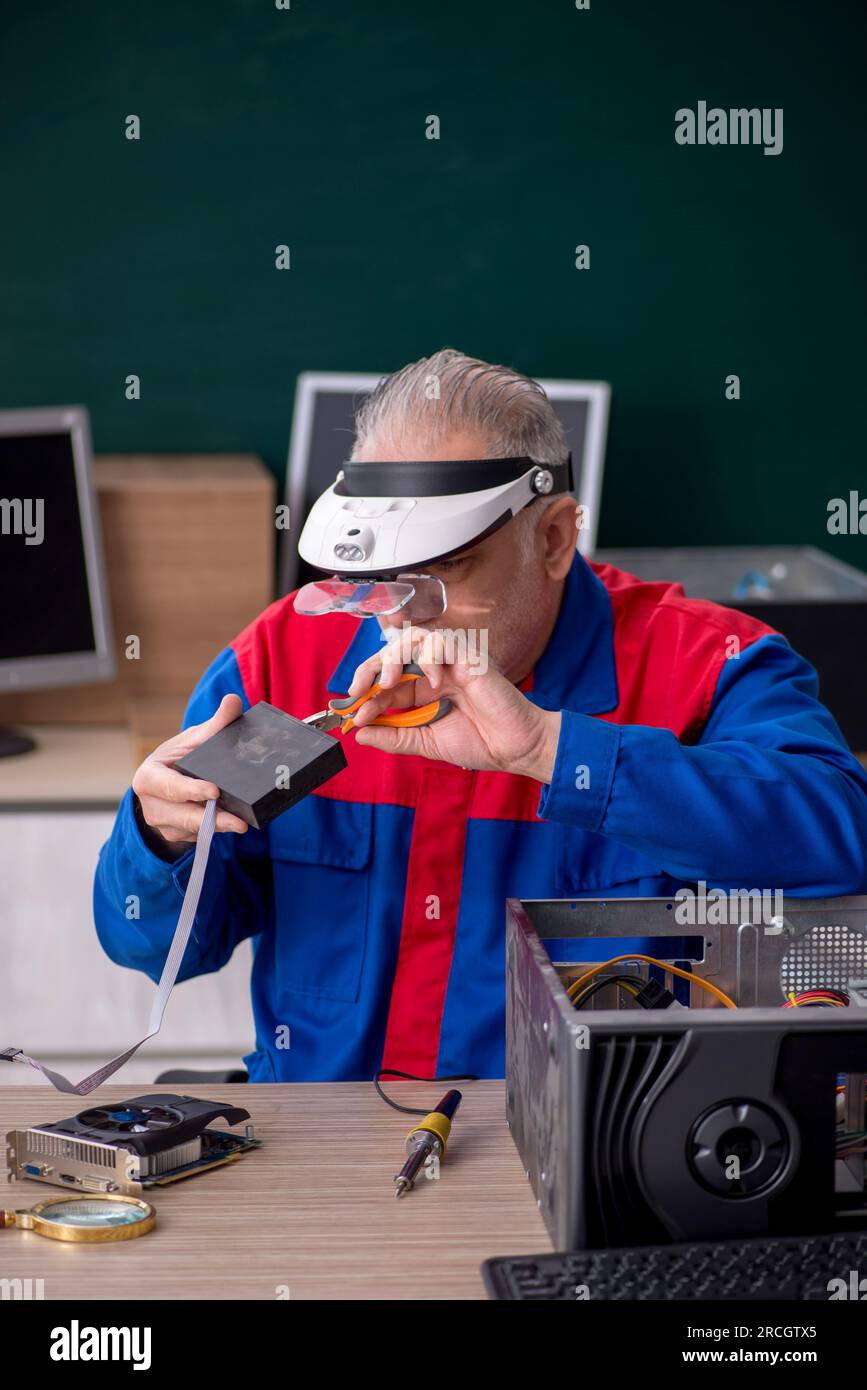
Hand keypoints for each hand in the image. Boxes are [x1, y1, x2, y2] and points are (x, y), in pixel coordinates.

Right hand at [131, 694, 248, 843]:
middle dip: (211, 818)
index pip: (168, 786)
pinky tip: (233, 823)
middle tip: (238, 822)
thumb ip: (214, 724)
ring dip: (217, 826)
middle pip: (183, 814)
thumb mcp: (193, 741)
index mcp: (148, 777)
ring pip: (192, 829)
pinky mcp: (176, 836)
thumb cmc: (180, 758)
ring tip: (240, 824)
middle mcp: (152, 804)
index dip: (190, 789)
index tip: (213, 791)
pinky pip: (198, 836)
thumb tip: (233, 701)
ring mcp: (163, 824)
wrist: (166, 782)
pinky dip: (216, 829)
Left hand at [348, 627, 560, 781]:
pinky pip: (441, 641)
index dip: (364, 696)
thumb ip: (394, 737)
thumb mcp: (426, 744)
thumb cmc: (480, 743)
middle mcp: (434, 672)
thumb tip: (359, 733)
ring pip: (413, 639)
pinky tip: (433, 682)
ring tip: (386, 683)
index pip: (385, 684)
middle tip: (357, 690)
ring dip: (393, 657)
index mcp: (423, 691)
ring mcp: (450, 662)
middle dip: (369, 669)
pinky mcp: (468, 658)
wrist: (514, 748)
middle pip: (392, 653)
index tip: (351, 716)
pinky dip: (430, 657)